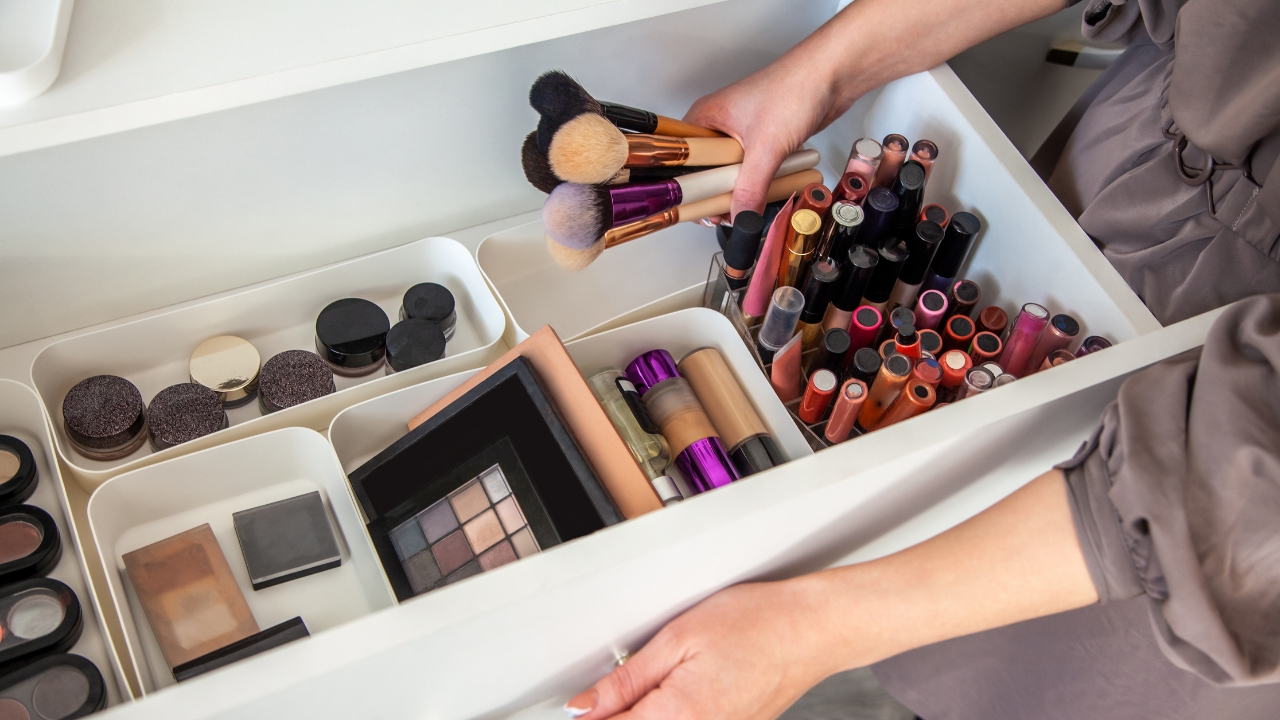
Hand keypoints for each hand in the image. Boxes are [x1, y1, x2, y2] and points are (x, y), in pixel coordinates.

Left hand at [564, 578, 846, 719]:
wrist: (812, 630)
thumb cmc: (757, 623)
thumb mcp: (678, 637)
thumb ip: (626, 680)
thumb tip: (584, 707)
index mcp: (679, 716)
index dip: (591, 717)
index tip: (579, 706)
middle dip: (618, 715)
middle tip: (616, 691)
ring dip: (645, 715)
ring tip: (650, 688)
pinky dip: (672, 716)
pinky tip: (674, 696)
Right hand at [684, 52, 852, 221]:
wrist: (832, 75)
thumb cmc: (794, 89)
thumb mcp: (766, 147)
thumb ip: (750, 189)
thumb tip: (741, 221)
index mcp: (703, 119)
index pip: (679, 161)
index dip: (686, 189)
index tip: (699, 210)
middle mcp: (717, 127)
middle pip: (705, 172)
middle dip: (717, 195)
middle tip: (728, 213)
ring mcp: (740, 135)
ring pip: (730, 174)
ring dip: (741, 191)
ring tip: (750, 207)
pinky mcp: (761, 142)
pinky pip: (752, 171)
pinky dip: (759, 183)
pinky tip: (767, 194)